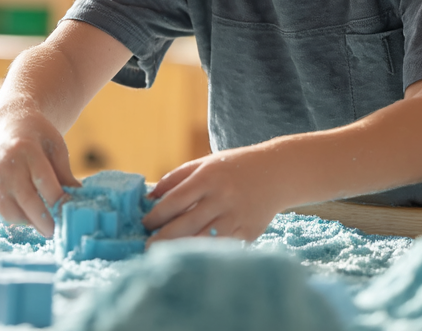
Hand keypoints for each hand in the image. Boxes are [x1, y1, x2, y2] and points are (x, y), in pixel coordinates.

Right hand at [0, 104, 81, 236]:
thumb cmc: (37, 137)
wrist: (7, 127)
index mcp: (26, 149)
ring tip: (46, 225)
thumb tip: (79, 199)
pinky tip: (32, 218)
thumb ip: (65, 173)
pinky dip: (19, 220)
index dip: (57, 199)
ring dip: (30, 222)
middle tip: (58, 232)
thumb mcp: (56, 147)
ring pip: (12, 211)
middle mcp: (7, 165)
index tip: (70, 212)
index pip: (43, 180)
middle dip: (44, 220)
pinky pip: (3, 213)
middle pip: (27, 200)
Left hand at [141, 145, 293, 242]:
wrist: (276, 172)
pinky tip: (192, 257)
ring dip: (181, 249)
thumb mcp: (205, 163)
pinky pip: (222, 247)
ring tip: (165, 255)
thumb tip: (148, 197)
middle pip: (186, 225)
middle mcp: (222, 198)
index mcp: (208, 178)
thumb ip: (175, 178)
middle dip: (162, 238)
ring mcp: (236, 217)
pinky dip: (206, 253)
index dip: (156, 216)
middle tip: (147, 246)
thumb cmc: (235, 167)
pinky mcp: (249, 232)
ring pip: (203, 240)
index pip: (174, 201)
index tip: (144, 224)